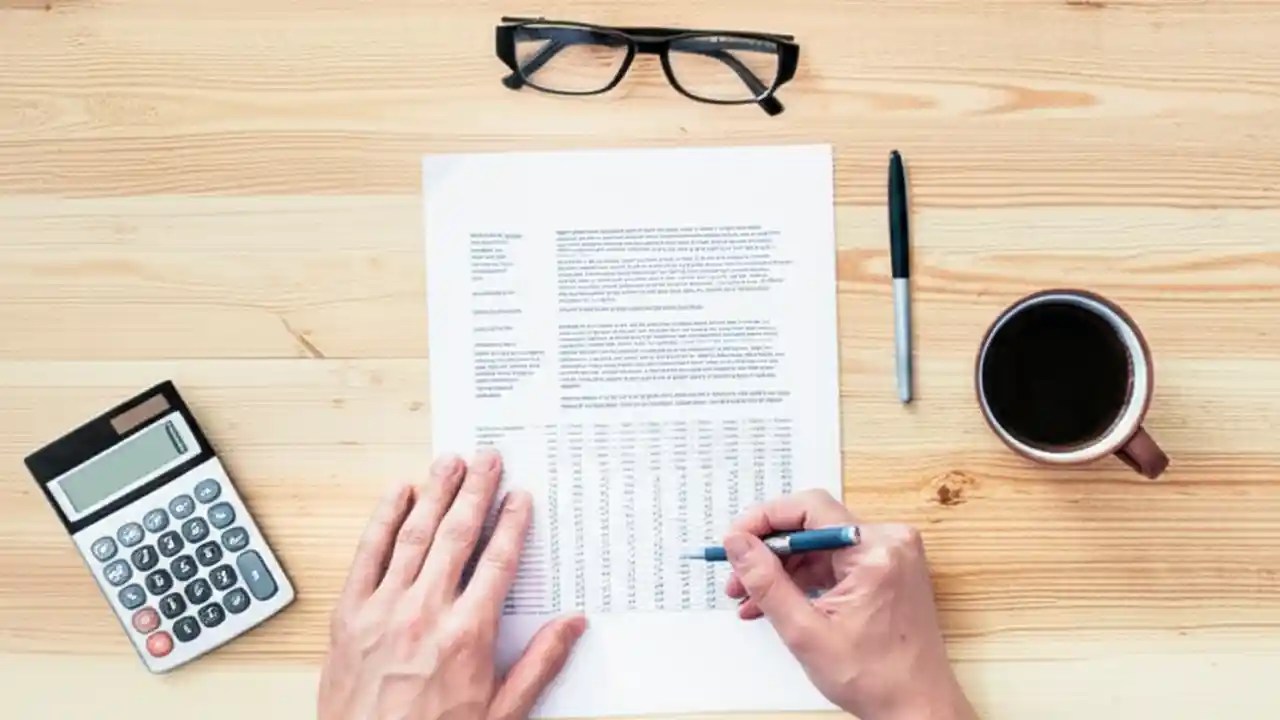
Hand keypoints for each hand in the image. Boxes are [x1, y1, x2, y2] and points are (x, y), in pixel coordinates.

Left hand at [319, 450, 586, 719]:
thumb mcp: (501, 713)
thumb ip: (539, 664)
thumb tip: (574, 625)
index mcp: (466, 635)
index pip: (496, 562)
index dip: (511, 524)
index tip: (520, 497)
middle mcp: (425, 613)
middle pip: (456, 536)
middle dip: (476, 493)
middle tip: (489, 459)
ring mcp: (382, 610)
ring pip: (413, 536)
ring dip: (434, 493)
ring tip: (450, 463)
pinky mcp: (348, 616)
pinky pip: (366, 555)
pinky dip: (383, 520)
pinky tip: (397, 494)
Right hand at [723, 490, 975, 719]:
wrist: (918, 709)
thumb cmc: (877, 679)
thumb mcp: (806, 632)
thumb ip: (766, 582)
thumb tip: (737, 543)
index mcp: (876, 551)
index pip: (809, 508)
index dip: (764, 519)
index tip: (735, 540)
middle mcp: (890, 542)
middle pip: (812, 525)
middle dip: (768, 552)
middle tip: (736, 576)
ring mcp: (891, 554)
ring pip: (820, 545)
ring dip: (783, 568)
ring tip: (751, 598)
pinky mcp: (888, 569)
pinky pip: (836, 561)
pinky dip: (806, 578)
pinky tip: (779, 601)